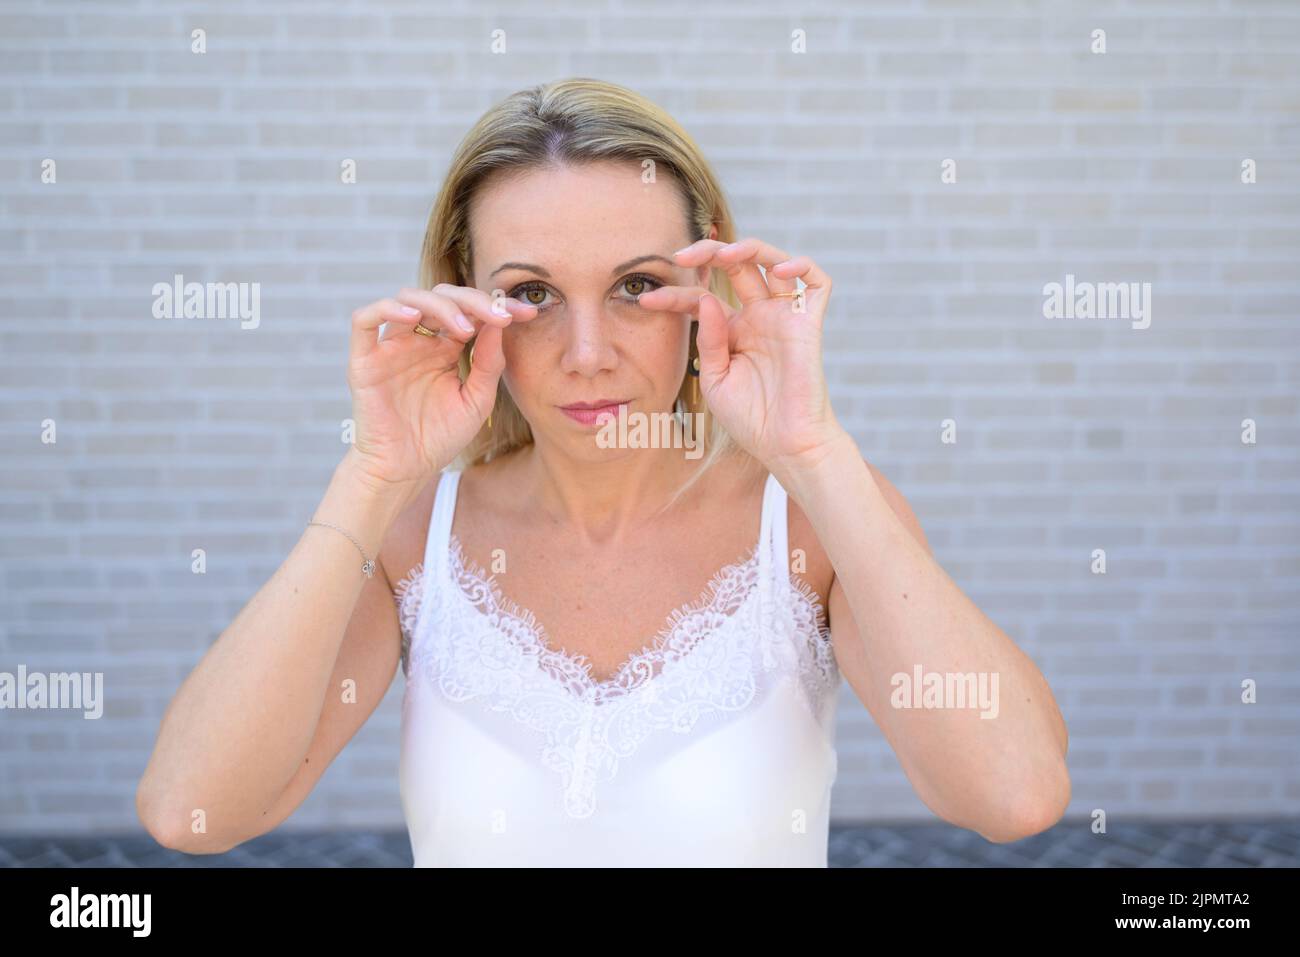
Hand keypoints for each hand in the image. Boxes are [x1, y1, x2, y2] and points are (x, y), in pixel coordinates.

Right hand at [345, 284, 537, 491]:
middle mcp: (418, 340)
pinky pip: (364, 320)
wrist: (406, 470)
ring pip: (408, 299)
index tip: (529, 314)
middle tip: (501, 316)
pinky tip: (415, 318)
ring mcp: (390, 347)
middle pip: (441, 296)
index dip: (497, 307)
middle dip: (475, 301)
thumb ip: (489, 363)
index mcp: (445, 347)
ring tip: (466, 328)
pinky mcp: (364, 360)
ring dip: (440, 305)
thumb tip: (500, 322)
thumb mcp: (477, 400)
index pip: (469, 311)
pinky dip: (388, 309)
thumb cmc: (440, 437)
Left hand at [634, 237, 847, 478]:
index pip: (701, 300)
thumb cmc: (750, 419)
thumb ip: (709, 339)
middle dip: (708, 253)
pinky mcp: (809, 323)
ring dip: (749, 248)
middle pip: (737, 266)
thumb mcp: (715, 379)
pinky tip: (780, 269)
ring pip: (773, 262)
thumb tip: (706, 298)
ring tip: (724, 254)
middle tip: (680, 256)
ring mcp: (785, 317)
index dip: (674, 295)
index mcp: (734, 331)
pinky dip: (801, 265)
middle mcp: (759, 317)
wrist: (784, 446)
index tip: (646, 300)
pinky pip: (816, 282)